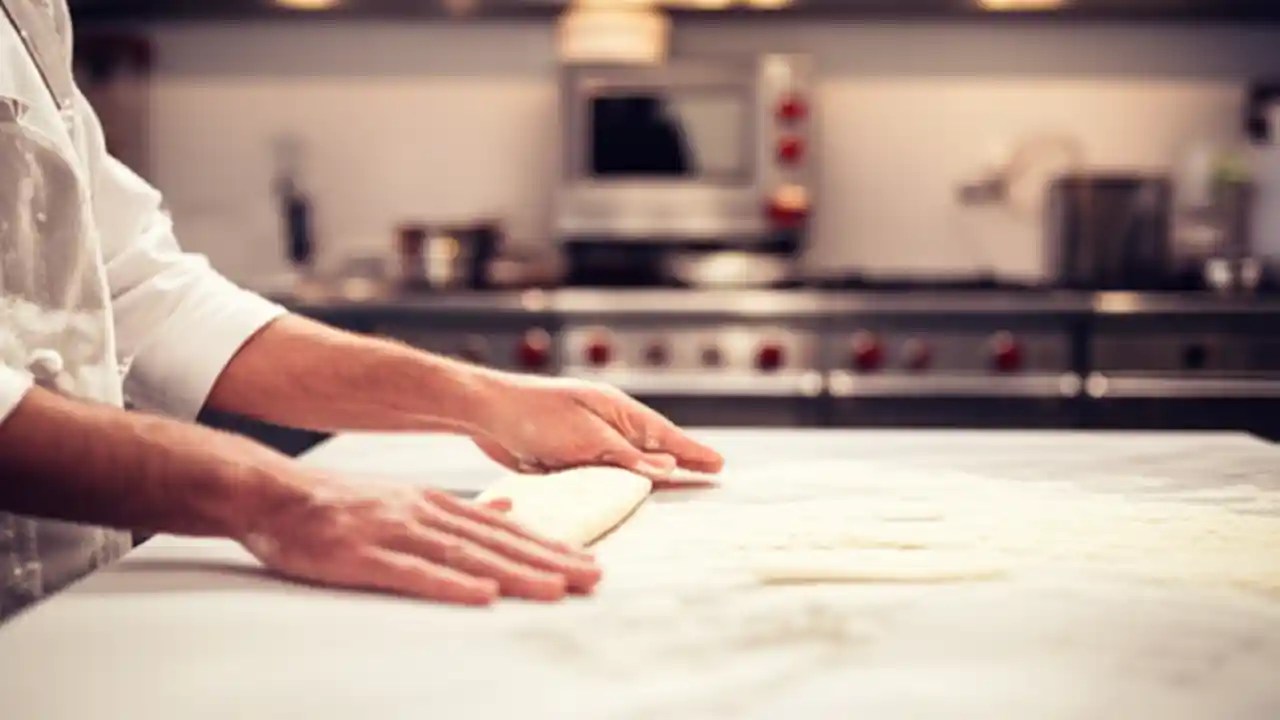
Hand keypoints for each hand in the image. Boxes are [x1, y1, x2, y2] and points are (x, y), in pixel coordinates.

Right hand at [240, 470, 601, 605]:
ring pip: (467, 555)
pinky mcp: (362, 555)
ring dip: (515, 573)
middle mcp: (424, 513)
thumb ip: (459, 509)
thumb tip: (512, 507)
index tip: (588, 561)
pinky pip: (412, 572)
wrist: (273, 494)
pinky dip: (450, 584)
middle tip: (592, 579)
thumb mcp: (407, 498)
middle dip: (549, 561)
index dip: (549, 545)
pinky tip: (482, 596)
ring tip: (556, 589)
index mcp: (435, 502)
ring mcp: (394, 532)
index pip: (504, 527)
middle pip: (497, 541)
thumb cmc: (339, 504)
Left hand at [469, 374, 724, 478]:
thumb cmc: (536, 418)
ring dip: (651, 470)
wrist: (487, 413)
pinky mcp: (568, 453)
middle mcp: (607, 423)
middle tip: (712, 471)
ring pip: (628, 460)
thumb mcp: (587, 440)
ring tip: (682, 481)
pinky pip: (601, 470)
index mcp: (618, 411)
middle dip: (681, 459)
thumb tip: (667, 467)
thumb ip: (627, 456)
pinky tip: (627, 489)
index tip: (719, 464)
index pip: (665, 435)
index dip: (693, 452)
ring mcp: (588, 437)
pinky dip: (617, 478)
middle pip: (652, 446)